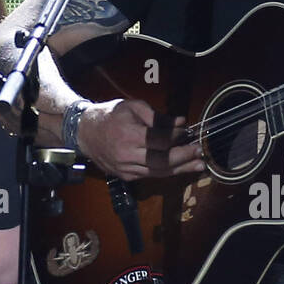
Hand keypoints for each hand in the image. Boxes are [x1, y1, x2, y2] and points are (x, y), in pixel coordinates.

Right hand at [76, 99, 205, 180]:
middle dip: (184, 158)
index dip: (177, 137)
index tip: (188, 131)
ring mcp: (125, 168)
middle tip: (200, 153)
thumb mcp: (133, 107)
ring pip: (158, 172)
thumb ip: (158, 116)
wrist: (84, 133)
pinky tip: (180, 167)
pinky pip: (150, 175)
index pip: (160, 140)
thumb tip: (181, 122)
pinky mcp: (125, 176)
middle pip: (162, 161)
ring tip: (197, 165)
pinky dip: (166, 171)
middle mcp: (127, 154)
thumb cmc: (109, 115)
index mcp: (129, 134)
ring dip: (180, 169)